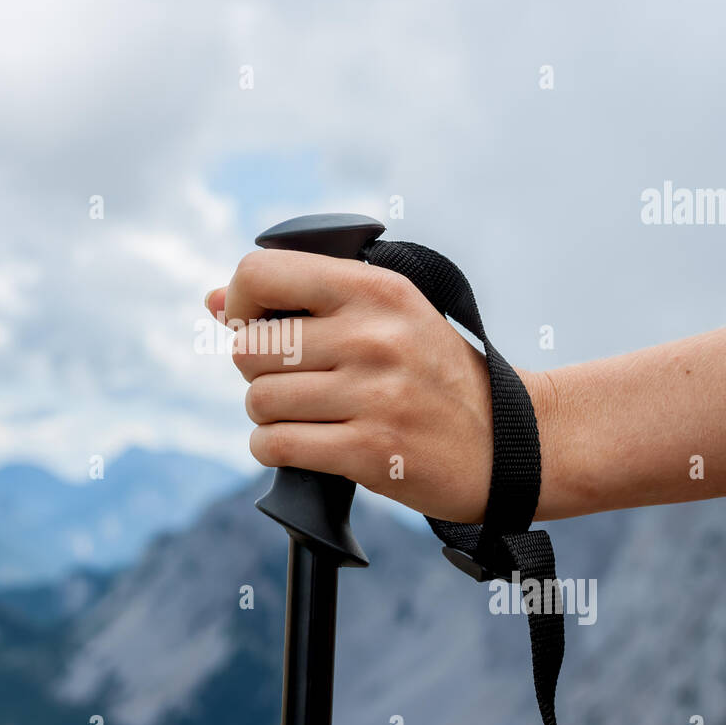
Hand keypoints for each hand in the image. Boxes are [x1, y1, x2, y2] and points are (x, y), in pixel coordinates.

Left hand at [206, 249, 551, 522]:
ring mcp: (373, 394)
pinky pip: (275, 445)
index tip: (255, 326)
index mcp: (375, 288)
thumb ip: (302, 301)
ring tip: (308, 415)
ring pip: (257, 401)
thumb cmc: (437, 375)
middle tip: (296, 381)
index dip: (241, 305)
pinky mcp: (370, 450)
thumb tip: (213, 302)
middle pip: (248, 348)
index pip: (260, 274)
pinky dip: (273, 449)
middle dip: (258, 370)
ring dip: (268, 415)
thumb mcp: (387, 316)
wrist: (513, 443)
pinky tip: (303, 445)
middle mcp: (373, 335)